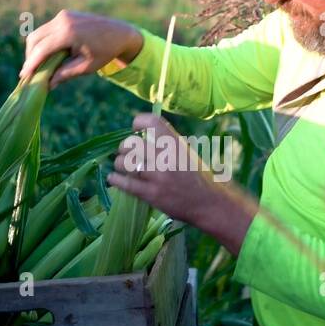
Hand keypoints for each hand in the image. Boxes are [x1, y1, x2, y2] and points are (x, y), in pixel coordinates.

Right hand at [19, 10, 144, 87]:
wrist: (120, 33)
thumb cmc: (106, 52)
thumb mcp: (86, 67)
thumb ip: (64, 74)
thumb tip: (47, 84)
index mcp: (69, 32)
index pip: (42, 49)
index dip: (31, 64)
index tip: (24, 76)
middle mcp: (63, 20)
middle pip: (35, 39)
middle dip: (30, 56)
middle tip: (30, 73)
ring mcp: (63, 15)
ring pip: (39, 33)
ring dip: (36, 49)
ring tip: (37, 66)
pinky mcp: (65, 15)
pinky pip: (48, 30)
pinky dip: (44, 42)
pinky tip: (46, 56)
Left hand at [107, 114, 257, 255]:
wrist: (210, 203)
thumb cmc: (198, 177)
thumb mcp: (186, 152)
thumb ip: (166, 143)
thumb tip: (140, 135)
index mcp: (175, 143)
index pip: (150, 122)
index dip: (138, 123)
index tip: (135, 129)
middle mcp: (166, 156)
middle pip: (130, 143)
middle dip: (124, 148)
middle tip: (126, 153)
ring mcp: (158, 176)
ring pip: (125, 163)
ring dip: (120, 164)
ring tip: (123, 167)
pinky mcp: (152, 194)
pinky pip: (125, 183)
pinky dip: (115, 179)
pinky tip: (114, 179)